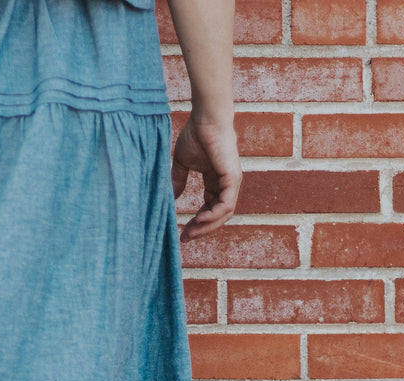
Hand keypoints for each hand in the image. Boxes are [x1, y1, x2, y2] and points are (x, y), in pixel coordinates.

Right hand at [172, 112, 240, 240]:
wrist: (205, 119)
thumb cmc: (195, 134)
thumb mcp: (182, 163)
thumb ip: (178, 180)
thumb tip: (171, 198)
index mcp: (216, 181)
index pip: (210, 208)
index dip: (197, 222)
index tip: (183, 232)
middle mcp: (226, 184)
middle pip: (218, 215)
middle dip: (202, 229)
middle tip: (185, 238)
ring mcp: (232, 182)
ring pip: (223, 214)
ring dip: (207, 226)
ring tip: (191, 232)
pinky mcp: (233, 179)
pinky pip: (226, 205)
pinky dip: (214, 216)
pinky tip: (199, 220)